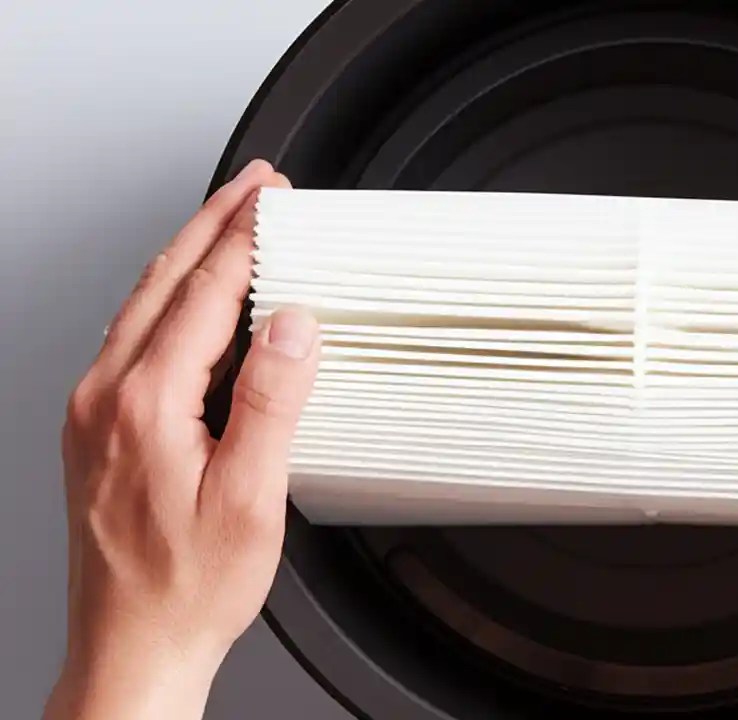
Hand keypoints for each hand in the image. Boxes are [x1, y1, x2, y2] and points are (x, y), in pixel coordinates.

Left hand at [45, 160, 319, 719]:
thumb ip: (271, 402)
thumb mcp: (249, 498)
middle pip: (162, 282)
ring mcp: (94, 413)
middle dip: (211, 224)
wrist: (132, 648)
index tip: (272, 199)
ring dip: (189, 257)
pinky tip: (194, 303)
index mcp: (144, 406)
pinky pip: (132, 339)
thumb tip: (291, 326)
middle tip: (254, 187)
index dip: (243, 239)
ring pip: (141, 305)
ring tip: (231, 226)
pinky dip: (169, 301)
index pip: (202, 295)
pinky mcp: (97, 431)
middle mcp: (105, 398)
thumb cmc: (187, 587)